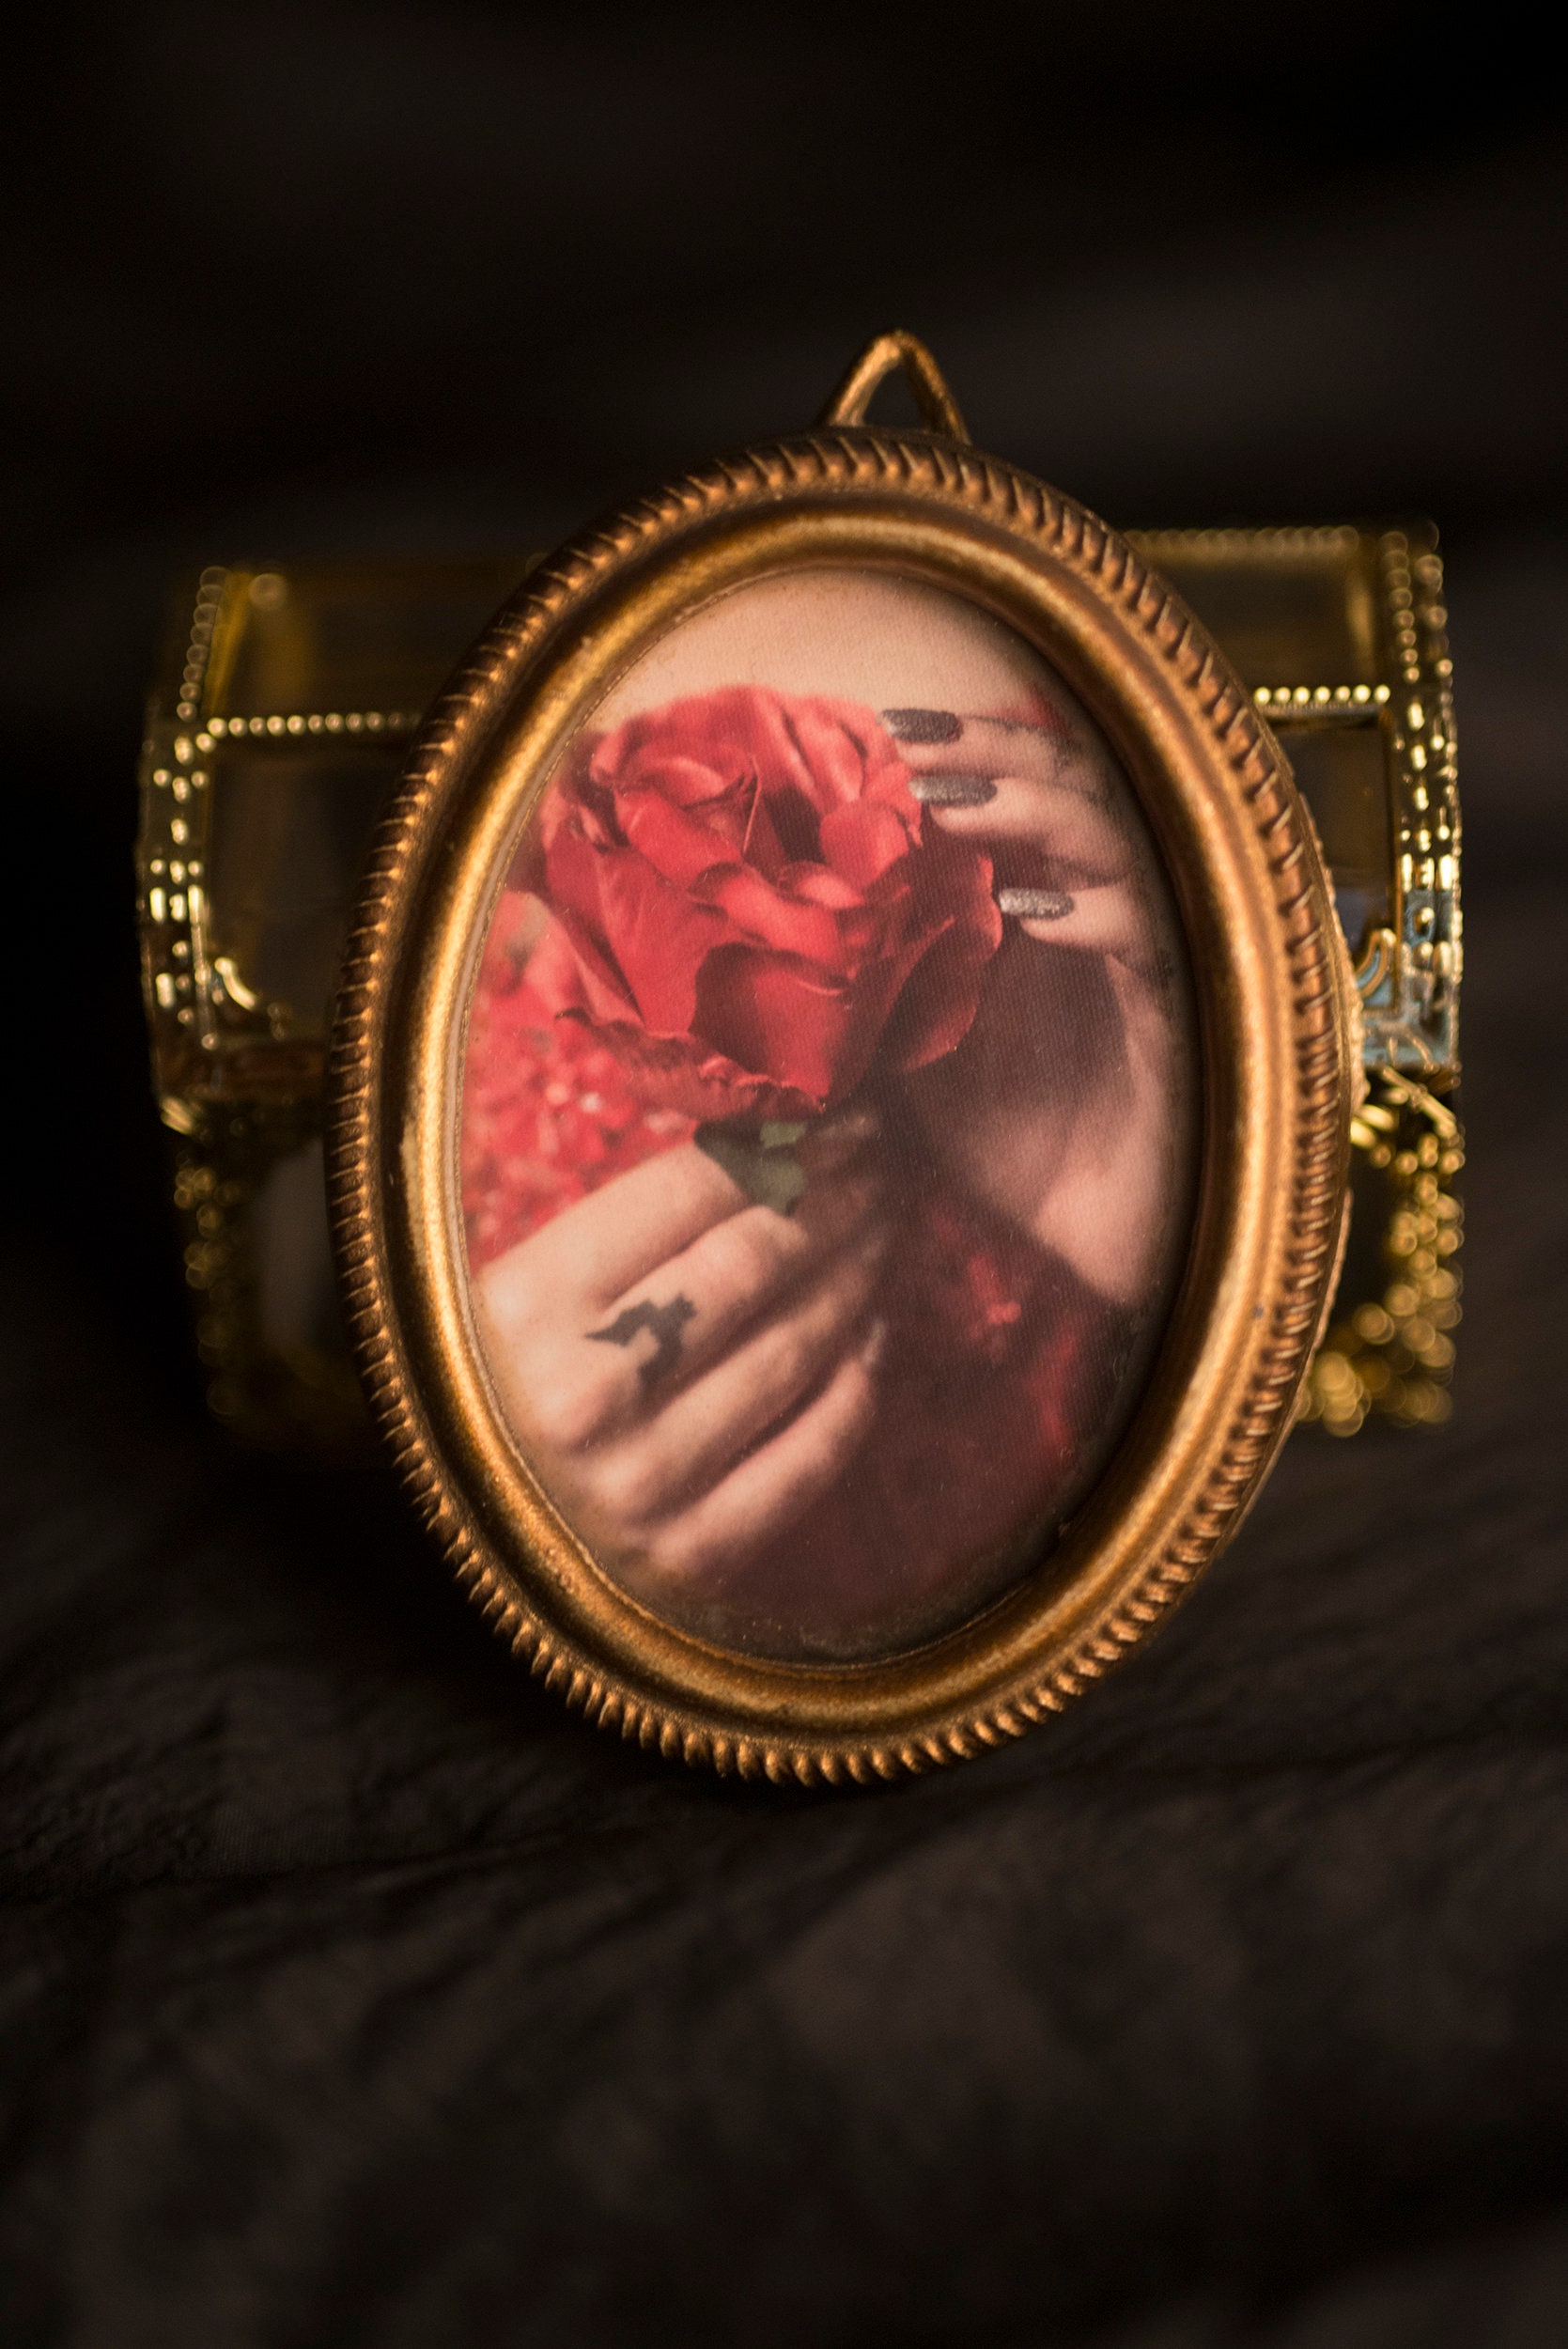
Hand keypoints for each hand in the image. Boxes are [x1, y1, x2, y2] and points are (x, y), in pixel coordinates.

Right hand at [475, 1125, 885, 1585]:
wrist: (457, 1538)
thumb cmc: (485, 1389)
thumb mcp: (516, 1288)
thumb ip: (624, 1227)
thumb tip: (766, 1144)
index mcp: (529, 1305)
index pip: (694, 1191)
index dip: (787, 1141)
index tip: (841, 1114)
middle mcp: (588, 1395)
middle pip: (757, 1264)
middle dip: (838, 1199)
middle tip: (878, 1164)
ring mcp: (645, 1484)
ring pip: (795, 1349)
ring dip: (856, 1276)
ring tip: (881, 1231)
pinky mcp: (692, 1558)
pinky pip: (812, 1454)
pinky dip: (858, 1382)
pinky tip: (871, 1333)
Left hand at [885, 704, 1195, 1307]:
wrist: (1091, 1251)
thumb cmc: (1014, 1152)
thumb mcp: (914, 1060)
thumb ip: (873, 992)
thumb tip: (772, 944)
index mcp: (1043, 910)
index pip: (1019, 796)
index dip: (965, 751)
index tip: (884, 732)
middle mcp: (1099, 918)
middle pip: (1073, 790)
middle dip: (994, 753)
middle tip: (910, 740)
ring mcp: (1142, 963)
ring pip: (1117, 846)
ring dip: (1035, 814)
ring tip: (954, 803)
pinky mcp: (1176, 1023)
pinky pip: (1150, 944)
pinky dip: (1097, 914)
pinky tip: (1034, 911)